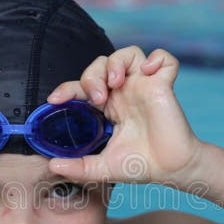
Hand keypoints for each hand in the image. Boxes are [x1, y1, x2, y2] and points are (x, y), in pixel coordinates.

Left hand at [46, 46, 199, 184]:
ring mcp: (144, 86)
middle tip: (98, 97)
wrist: (170, 170)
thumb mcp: (102, 168)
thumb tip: (53, 167)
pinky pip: (165, 59)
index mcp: (107, 107)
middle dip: (93, 75)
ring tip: (116, 81)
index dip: (67, 88)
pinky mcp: (164, 85)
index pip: (82, 87)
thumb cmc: (140, 165)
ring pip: (128, 53)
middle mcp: (124, 93)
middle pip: (101, 63)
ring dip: (117, 62)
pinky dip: (157, 58)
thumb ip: (79, 168)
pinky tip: (148, 72)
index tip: (55, 100)